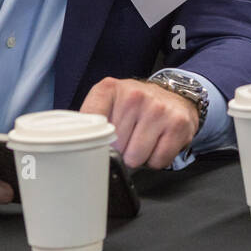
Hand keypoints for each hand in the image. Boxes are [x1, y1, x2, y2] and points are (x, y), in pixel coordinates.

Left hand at [79, 77, 199, 168]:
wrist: (175, 97)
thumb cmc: (136, 106)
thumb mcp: (108, 103)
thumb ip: (89, 121)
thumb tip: (73, 146)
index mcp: (109, 89)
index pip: (90, 128)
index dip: (94, 144)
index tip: (97, 145)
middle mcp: (134, 95)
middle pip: (115, 148)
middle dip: (120, 150)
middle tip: (129, 137)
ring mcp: (157, 109)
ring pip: (135, 158)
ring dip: (139, 157)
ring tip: (143, 140)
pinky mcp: (177, 124)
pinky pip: (158, 161)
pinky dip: (156, 159)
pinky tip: (157, 144)